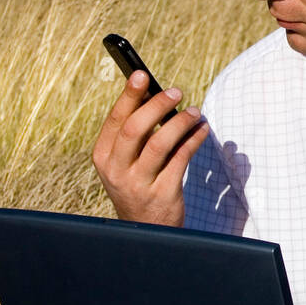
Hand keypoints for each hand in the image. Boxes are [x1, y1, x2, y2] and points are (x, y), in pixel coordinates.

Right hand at [92, 70, 208, 226]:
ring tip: (195, 112)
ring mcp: (138, 184)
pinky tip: (202, 130)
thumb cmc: (137, 184)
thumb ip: (134, 134)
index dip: (129, 95)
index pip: (116, 120)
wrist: (144, 230)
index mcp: (103, 157)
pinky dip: (194, 139)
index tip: (142, 74)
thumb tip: (155, 96)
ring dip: (180, 122)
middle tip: (176, 91)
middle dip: (157, 105)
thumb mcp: (125, 162)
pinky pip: (181, 158)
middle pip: (135, 128)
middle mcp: (116, 171)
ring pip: (160, 143)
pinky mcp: (163, 194)